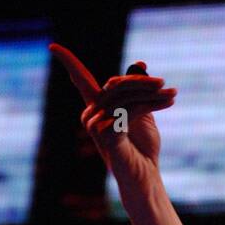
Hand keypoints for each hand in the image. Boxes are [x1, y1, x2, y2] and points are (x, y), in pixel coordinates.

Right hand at [50, 43, 176, 197]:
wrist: (146, 178)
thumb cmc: (143, 150)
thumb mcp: (143, 114)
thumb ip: (138, 91)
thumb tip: (139, 63)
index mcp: (98, 107)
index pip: (80, 80)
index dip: (68, 62)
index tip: (53, 47)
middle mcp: (92, 114)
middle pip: (114, 84)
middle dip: (142, 82)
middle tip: (166, 85)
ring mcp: (96, 126)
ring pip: (122, 95)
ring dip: (150, 94)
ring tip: (171, 95)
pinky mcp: (106, 135)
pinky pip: (127, 110)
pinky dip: (148, 105)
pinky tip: (166, 103)